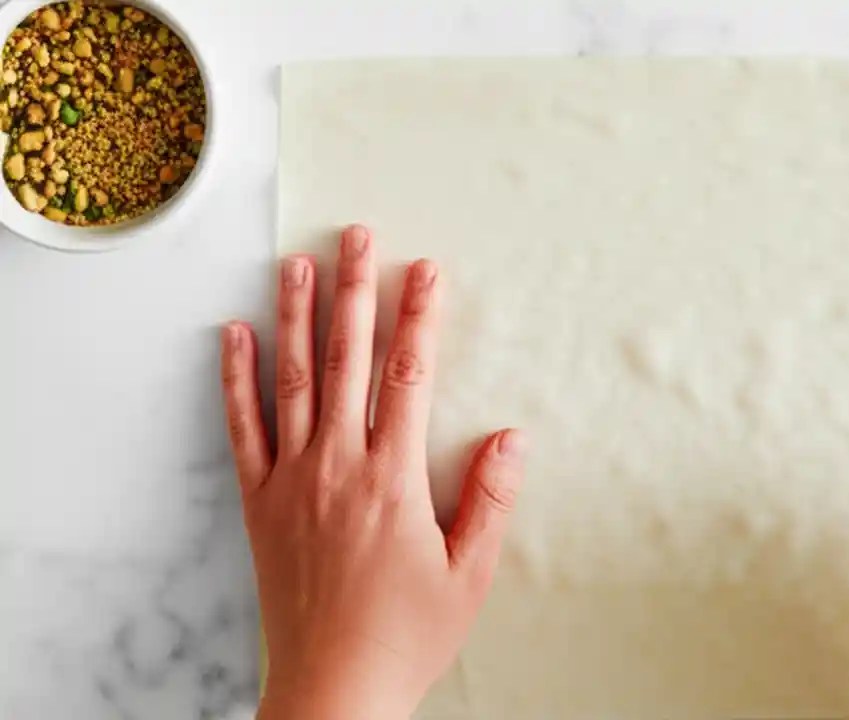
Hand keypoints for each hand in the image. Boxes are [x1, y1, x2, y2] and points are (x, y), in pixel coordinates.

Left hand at [220, 225, 526, 719]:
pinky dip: (237, 380)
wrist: (333, 690)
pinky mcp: (261, 505)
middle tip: (359, 238)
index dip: (418, 318)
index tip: (426, 270)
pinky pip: (244, 430)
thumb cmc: (405, 637)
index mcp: (392, 480)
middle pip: (347, 362)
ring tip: (298, 264)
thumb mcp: (468, 575)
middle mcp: (338, 467)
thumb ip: (489, 500)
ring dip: (297, 317)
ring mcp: (292, 482)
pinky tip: (236, 336)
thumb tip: (511, 436)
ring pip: (294, 382)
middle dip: (356, 292)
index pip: (408, 378)